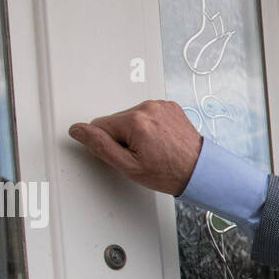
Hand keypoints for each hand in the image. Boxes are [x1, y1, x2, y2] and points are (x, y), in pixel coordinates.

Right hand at [68, 99, 202, 196]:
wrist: (200, 171)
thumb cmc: (169, 173)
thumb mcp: (129, 167)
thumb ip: (100, 146)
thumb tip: (79, 130)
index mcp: (135, 121)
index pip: (99, 125)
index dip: (109, 145)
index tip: (127, 156)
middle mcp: (148, 107)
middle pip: (116, 121)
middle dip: (123, 138)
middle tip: (142, 155)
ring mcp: (161, 105)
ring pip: (131, 117)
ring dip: (137, 132)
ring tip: (154, 149)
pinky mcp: (170, 106)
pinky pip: (148, 114)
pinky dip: (150, 126)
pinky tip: (161, 141)